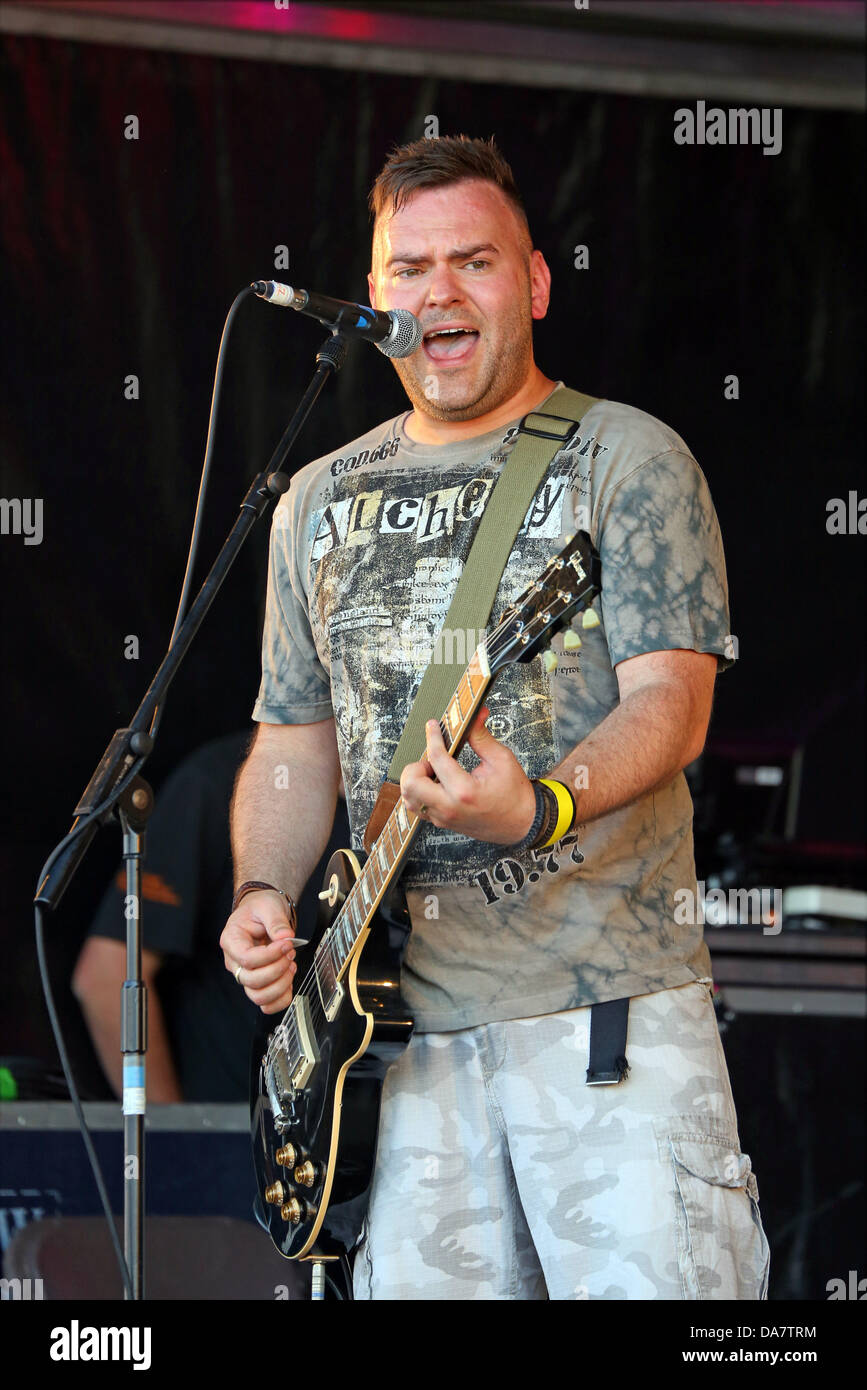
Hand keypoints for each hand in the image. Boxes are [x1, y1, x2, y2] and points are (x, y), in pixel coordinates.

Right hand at [221, 890, 297, 1013]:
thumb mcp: (268, 906)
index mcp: (232, 941)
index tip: (287, 944)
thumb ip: (276, 921)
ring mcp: (245, 975)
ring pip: (258, 996)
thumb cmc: (260, 908)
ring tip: (291, 966)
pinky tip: (289, 981)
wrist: (262, 913)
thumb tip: (286, 936)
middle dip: (277, 969)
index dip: (270, 955)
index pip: (247, 959)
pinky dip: (281, 998)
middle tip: (290, 952)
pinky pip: (266, 1003)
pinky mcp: (258, 983)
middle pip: (252, 980)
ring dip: (280, 985)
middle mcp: (235, 962)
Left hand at [400, 706, 536, 844]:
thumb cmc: (514, 794)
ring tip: (434, 773)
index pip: (436, 758)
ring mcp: (443, 818)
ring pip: (408, 798)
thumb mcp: (501, 759)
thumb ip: (481, 736)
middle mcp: (449, 807)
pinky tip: (435, 784)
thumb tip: (475, 714)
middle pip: (410, 783)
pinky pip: (416, 807)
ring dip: (416, 781)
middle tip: (433, 760)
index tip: (432, 726)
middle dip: (417, 765)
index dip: (432, 736)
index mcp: (465, 790)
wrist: (522, 823)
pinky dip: (419, 793)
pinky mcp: (442, 822)